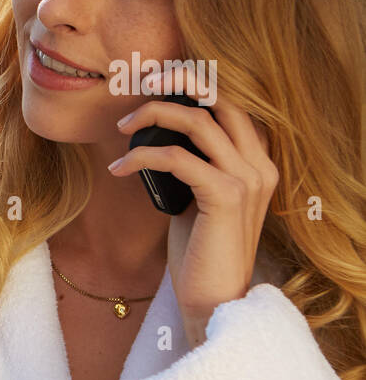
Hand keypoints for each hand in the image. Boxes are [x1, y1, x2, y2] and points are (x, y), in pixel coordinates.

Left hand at [110, 66, 278, 348]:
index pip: (232, 103)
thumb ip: (190, 167)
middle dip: (177, 81)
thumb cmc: (200, 251)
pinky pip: (177, 157)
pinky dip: (141, 156)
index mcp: (257, 162)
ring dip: (152, 114)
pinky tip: (118, 168)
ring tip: (122, 126)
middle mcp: (260, 165)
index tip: (155, 80)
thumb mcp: (196, 199)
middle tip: (138, 84)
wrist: (214, 300)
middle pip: (221, 97)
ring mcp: (248, 179)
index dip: (195, 82)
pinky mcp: (225, 197)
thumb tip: (154, 137)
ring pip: (197, 120)